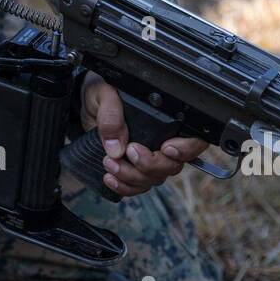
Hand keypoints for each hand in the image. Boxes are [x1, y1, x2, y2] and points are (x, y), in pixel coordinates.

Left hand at [80, 72, 206, 197]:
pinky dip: (124, 187)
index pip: (193, 139)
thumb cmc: (101, 93)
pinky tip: (110, 178)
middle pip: (173, 165)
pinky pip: (138, 187)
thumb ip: (112, 115)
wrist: (85, 105)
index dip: (186, 149)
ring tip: (109, 162)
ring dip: (132, 177)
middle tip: (128, 151)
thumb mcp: (104, 94)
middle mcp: (163, 140)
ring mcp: (150, 157)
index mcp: (166, 117)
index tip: (165, 148)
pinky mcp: (135, 169)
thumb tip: (117, 148)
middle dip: (150, 165)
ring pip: (155, 179)